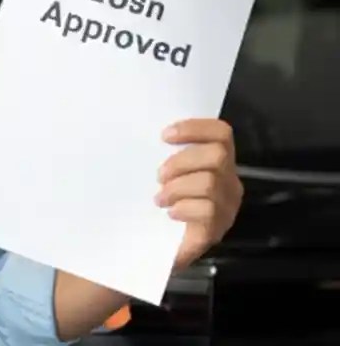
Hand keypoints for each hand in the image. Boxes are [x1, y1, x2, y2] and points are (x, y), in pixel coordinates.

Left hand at [155, 118, 243, 270]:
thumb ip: (168, 156)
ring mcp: (227, 208)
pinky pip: (207, 211)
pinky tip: (171, 213)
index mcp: (218, 165)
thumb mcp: (166, 176)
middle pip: (218, 155)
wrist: (160, 248)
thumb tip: (149, 134)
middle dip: (183, 161)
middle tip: (160, 175)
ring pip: (210, 183)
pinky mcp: (217, 230)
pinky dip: (184, 208)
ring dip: (178, 187)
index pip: (221, 133)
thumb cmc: (162, 206)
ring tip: (161, 198)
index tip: (165, 136)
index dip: (196, 128)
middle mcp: (229, 183)